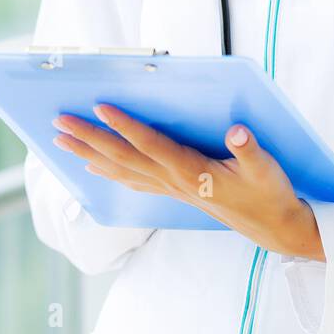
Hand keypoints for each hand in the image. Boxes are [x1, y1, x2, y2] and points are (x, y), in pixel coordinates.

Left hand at [51, 103, 325, 261]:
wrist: (274, 227)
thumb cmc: (269, 193)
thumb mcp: (267, 169)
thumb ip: (248, 149)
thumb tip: (236, 130)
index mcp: (192, 171)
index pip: (150, 144)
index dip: (125, 126)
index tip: (100, 107)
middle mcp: (175, 181)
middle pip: (123, 158)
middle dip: (89, 139)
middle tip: (59, 122)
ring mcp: (171, 189)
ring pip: (122, 171)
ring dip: (89, 155)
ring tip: (62, 142)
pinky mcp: (174, 193)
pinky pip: (133, 182)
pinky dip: (109, 173)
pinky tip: (94, 168)